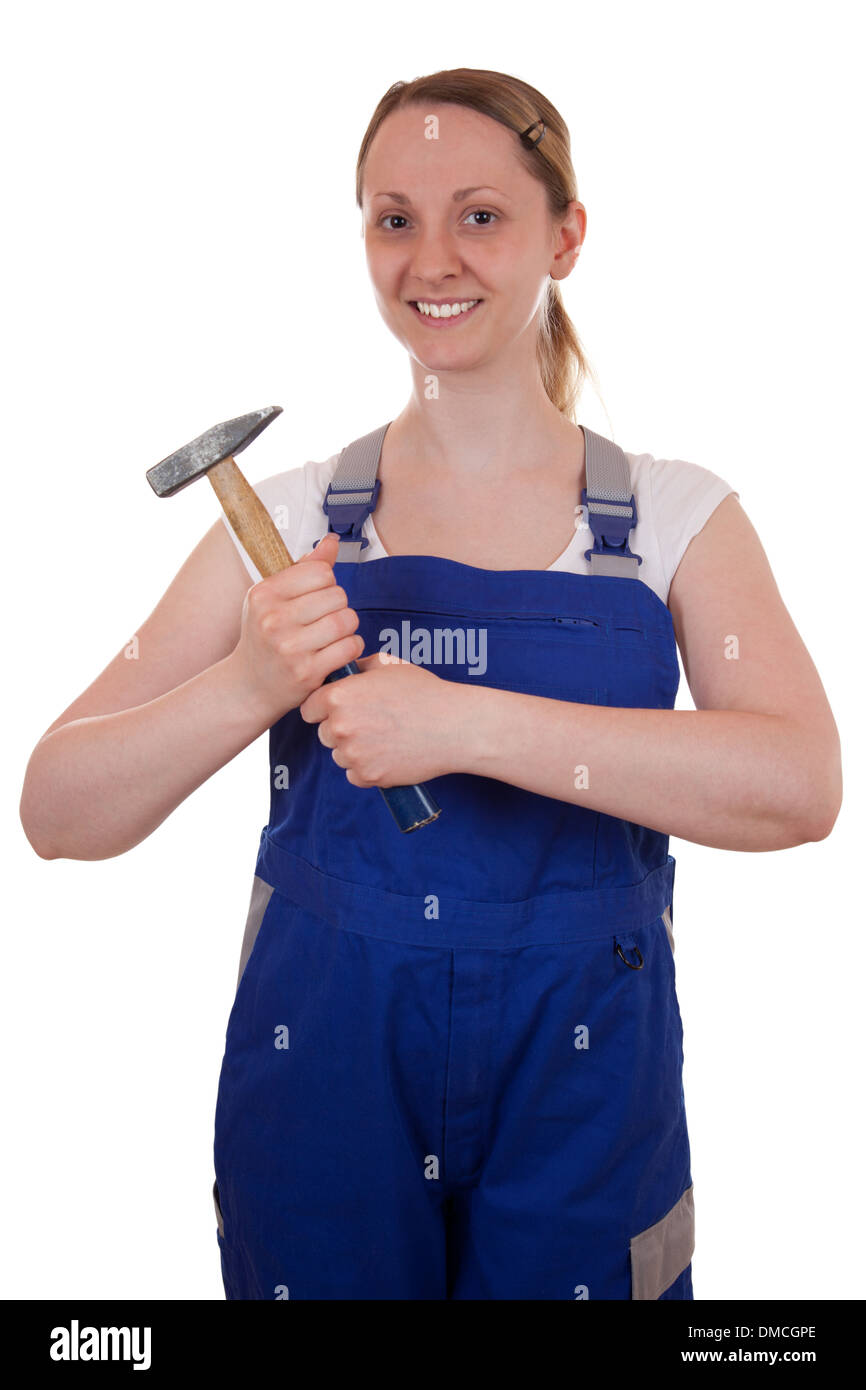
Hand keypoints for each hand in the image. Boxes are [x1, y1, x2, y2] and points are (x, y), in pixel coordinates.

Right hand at [228, 531, 363, 723]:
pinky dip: (352, 647)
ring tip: (335, 634)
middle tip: (327, 618)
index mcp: (264, 594)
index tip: (317, 598)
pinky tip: (339, 650)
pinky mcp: (306, 673)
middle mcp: (273, 619)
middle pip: (337, 595)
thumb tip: (332, 541)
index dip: (327, 583)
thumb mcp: (272, 599)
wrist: (248, 686)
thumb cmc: (264, 637)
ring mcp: (289, 648)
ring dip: (349, 627)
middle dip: (339, 606)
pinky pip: (349, 647)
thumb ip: (303, 568)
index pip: (321, 571)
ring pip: (346, 620)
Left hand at [299, 652, 470, 786]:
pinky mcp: (368, 776)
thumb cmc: (424, 692)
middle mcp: (339, 726)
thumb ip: (358, 668)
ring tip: (384, 738)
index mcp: (339, 696)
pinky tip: (388, 755)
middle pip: (323, 733)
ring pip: (339, 755)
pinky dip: (367, 769)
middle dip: (340, 729)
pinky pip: (355, 775)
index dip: (323, 708)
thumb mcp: (388, 665)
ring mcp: (353, 754)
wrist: (454, 726)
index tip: (338, 709)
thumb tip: (344, 672)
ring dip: (354, 750)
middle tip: (371, 723)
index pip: (308, 708)